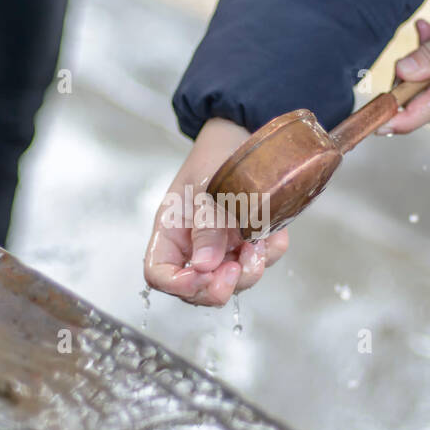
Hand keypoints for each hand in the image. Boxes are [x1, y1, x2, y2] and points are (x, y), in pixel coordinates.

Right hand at [144, 118, 290, 306]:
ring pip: (233, 283)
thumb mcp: (205, 187)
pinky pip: (262, 262)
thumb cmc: (213, 160)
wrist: (241, 139)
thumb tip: (205, 264)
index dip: (176, 285)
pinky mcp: (249, 246)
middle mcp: (195, 248)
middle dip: (218, 288)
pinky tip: (269, 233)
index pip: (159, 274)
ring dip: (248, 273)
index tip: (200, 276)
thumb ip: (206, 226)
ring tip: (255, 246)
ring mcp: (224, 250)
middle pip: (197, 289)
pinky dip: (269, 253)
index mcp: (171, 234)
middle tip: (235, 269)